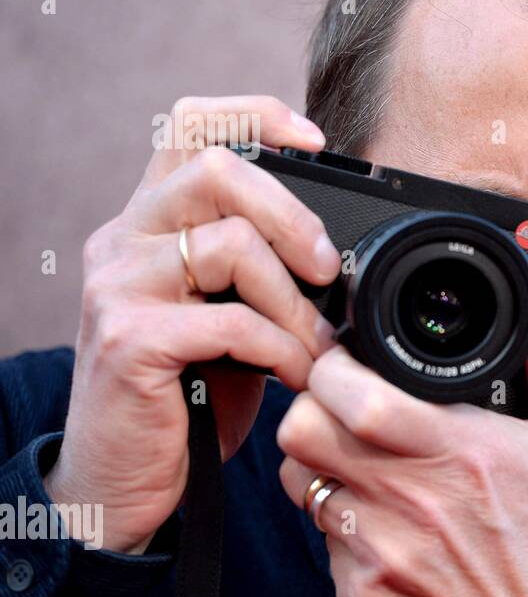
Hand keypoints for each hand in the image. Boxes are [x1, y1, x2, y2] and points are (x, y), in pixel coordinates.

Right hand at [46, 96, 340, 553]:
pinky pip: (230, 321)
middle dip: (293, 215)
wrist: (124, 481)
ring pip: (230, 243)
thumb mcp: (227, 316)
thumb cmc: (189, 397)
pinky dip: (281, 348)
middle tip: (326, 269)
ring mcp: (119, 288)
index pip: (189, 127)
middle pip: (216, 171)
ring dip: (295, 299)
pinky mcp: (129, 341)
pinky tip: (296, 376)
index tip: (315, 141)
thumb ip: (258, 270)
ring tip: (318, 345)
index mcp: (149, 223)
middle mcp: (123, 241)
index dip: (254, 115)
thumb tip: (338, 250)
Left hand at [277, 256, 527, 596]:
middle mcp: (409, 501)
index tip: (348, 363)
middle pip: (299, 431)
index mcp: (457, 452)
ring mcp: (377, 552)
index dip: (331, 368)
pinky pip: (321, 539)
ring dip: (319, 462)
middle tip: (341, 406)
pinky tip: (385, 522)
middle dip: (311, 407)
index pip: (349, 396)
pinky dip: (341, 523)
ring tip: (366, 461)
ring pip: (297, 481)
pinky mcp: (360, 594)